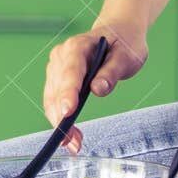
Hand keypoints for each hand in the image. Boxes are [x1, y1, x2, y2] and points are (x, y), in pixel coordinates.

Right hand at [42, 22, 149, 153]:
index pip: (70, 72)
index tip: (67, 113)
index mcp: (77, 46)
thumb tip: (98, 89)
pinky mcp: (58, 78)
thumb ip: (111, 72)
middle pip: (56, 90)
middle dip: (62, 117)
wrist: (118, 33)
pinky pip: (54, 100)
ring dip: (59, 122)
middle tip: (74, 143)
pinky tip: (70, 135)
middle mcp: (62, 56)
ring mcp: (57, 67)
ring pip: (51, 99)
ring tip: (74, 144)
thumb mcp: (126, 57)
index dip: (67, 93)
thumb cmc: (123, 44)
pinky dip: (60, 118)